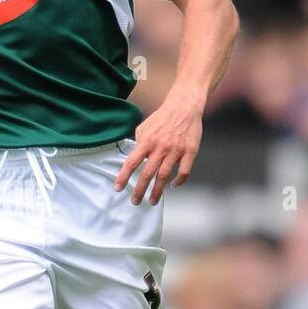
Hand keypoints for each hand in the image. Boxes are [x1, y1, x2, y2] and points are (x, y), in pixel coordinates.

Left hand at [115, 90, 203, 204]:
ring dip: (157, 191)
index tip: (118, 188)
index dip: (123, 176)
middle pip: (147, 174)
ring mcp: (176, 151)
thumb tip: (133, 158)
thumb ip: (138, 143)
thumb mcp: (144, 127)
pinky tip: (173, 186)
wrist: (184, 106)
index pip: (131, 162)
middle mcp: (160, 147)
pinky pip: (184, 171)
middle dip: (139, 190)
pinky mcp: (190, 152)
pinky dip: (179, 181)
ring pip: (164, 176)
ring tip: (152, 201)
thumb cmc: (162, 117)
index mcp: (147, 141)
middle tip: (135, 202)